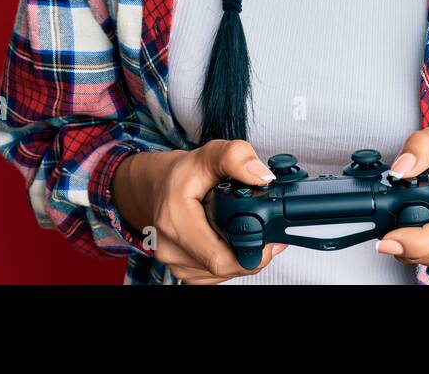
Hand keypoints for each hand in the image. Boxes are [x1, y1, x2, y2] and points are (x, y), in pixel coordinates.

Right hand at [141, 139, 289, 283]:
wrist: (158, 186)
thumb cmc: (182, 173)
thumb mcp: (210, 153)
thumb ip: (237, 157)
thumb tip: (262, 177)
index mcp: (174, 222)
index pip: (219, 258)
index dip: (252, 252)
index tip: (270, 236)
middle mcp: (171, 248)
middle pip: (225, 268)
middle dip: (251, 252)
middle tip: (266, 229)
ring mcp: (175, 263)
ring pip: (222, 274)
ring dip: (241, 257)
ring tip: (246, 229)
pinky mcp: (183, 271)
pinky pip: (215, 275)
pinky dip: (231, 261)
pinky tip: (233, 240)